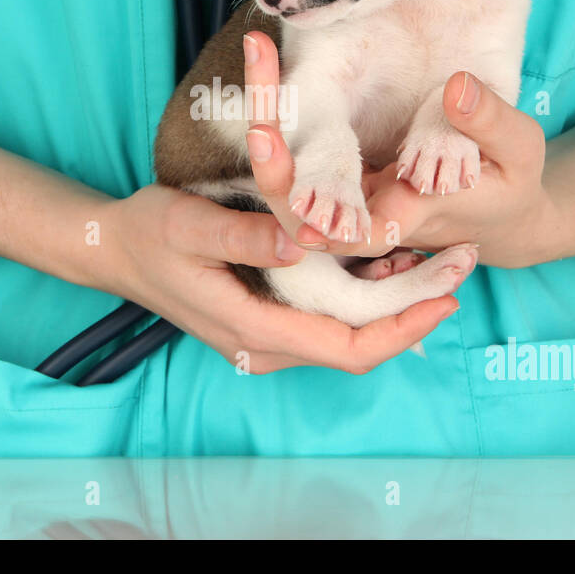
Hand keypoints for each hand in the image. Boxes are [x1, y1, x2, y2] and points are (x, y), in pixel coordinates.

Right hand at [98, 184, 460, 373]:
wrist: (114, 249)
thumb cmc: (148, 234)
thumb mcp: (187, 224)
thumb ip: (242, 236)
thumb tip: (298, 243)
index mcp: (253, 329)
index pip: (349, 348)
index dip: (404, 328)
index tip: (448, 297)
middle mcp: (267, 344)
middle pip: (359, 345)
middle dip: (414, 311)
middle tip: (460, 265)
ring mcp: (269, 334)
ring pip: (348, 332)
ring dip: (394, 302)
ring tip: (438, 258)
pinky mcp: (269, 315)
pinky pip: (330, 315)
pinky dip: (365, 292)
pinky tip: (390, 257)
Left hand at [242, 31, 556, 266]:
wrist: (502, 206)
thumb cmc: (514, 180)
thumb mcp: (518, 150)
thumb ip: (488, 122)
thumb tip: (456, 86)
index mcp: (405, 216)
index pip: (345, 230)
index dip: (310, 206)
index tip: (276, 151)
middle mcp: (365, 211)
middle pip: (299, 208)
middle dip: (270, 160)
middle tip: (252, 99)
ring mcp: (350, 194)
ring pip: (293, 176)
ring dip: (269, 117)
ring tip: (257, 49)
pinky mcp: (344, 172)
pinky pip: (302, 151)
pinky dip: (282, 107)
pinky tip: (265, 55)